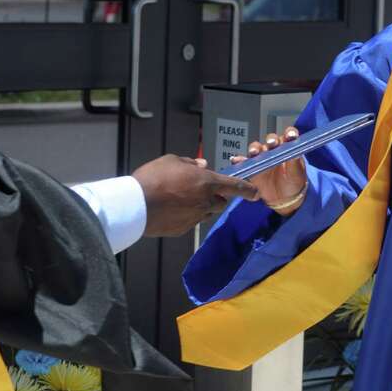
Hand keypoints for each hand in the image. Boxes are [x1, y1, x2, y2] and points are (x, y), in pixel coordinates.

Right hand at [133, 155, 258, 236]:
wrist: (136, 205)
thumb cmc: (154, 177)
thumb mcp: (171, 161)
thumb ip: (190, 163)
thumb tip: (202, 165)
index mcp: (207, 182)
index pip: (234, 186)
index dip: (246, 190)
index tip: (255, 193)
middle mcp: (205, 202)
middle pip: (220, 203)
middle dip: (216, 197)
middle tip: (200, 190)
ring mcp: (195, 218)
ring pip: (206, 213)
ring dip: (201, 206)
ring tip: (181, 199)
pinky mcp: (183, 229)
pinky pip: (190, 221)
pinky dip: (186, 215)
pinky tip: (171, 210)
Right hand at [229, 127, 307, 215]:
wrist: (284, 199)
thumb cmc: (294, 182)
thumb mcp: (297, 172)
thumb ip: (295, 161)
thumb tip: (296, 152)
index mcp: (288, 147)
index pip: (289, 135)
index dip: (289, 133)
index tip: (291, 136)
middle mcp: (274, 149)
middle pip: (271, 140)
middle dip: (271, 140)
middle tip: (272, 144)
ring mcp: (262, 158)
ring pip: (257, 149)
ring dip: (254, 149)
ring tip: (254, 153)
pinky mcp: (253, 168)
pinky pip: (245, 162)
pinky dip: (239, 161)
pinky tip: (236, 160)